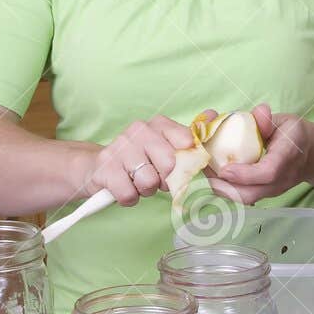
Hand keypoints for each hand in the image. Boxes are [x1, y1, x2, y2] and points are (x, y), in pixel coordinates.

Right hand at [80, 115, 195, 207]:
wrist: (99, 166)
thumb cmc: (141, 160)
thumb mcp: (166, 147)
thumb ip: (192, 139)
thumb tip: (214, 115)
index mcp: (158, 124)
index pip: (185, 141)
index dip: (185, 162)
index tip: (176, 167)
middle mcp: (139, 130)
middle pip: (169, 165)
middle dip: (164, 180)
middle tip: (155, 178)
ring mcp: (120, 147)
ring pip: (149, 182)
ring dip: (146, 190)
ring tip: (138, 182)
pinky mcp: (105, 167)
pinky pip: (129, 194)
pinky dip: (130, 198)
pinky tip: (125, 188)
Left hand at [207, 104, 313, 205]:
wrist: (310, 155)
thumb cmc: (294, 134)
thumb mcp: (285, 121)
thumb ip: (269, 119)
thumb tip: (260, 111)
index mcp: (288, 156)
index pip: (268, 172)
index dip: (245, 173)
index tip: (224, 169)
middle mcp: (281, 179)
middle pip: (250, 194)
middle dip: (223, 186)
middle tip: (204, 169)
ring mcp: (272, 189)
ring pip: (244, 198)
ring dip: (220, 187)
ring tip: (205, 171)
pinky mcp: (264, 193)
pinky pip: (242, 195)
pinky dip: (225, 188)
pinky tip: (212, 175)